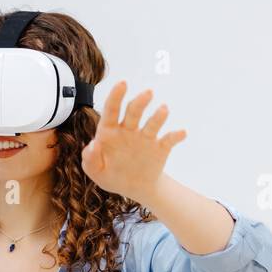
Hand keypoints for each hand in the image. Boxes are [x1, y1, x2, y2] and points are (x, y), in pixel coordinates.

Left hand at [81, 81, 186, 205]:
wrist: (134, 187)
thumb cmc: (111, 174)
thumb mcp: (95, 171)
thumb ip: (90, 159)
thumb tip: (92, 145)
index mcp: (110, 132)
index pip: (111, 111)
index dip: (116, 96)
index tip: (122, 84)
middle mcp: (129, 130)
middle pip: (134, 112)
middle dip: (140, 102)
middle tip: (148, 94)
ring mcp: (145, 138)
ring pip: (152, 123)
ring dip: (158, 116)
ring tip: (163, 109)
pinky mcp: (160, 148)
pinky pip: (169, 139)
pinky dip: (176, 136)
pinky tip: (182, 133)